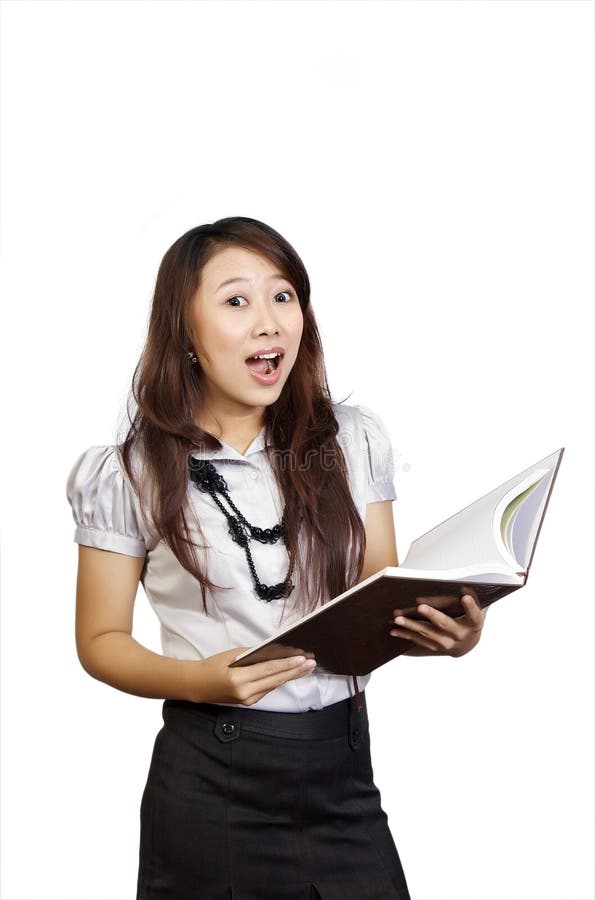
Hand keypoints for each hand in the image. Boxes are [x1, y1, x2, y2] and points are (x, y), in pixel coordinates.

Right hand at [190, 647, 316, 704]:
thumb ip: (252, 655)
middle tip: (311, 663)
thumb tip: (273, 652)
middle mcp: (245, 693)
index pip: (268, 670)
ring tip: (306, 667)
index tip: (302, 658)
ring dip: (290, 676)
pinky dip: (279, 680)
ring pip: (274, 685)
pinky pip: (267, 689)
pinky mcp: (249, 702)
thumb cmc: (212, 667)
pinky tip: (290, 674)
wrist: (196, 686)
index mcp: (238, 680)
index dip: (287, 664)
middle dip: (295, 671)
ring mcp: (247, 700)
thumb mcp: (231, 656)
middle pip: (276, 680)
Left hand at [390, 593, 487, 656]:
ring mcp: (447, 643)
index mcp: (473, 624)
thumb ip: (472, 595)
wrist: (467, 643)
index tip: (465, 597)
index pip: (474, 615)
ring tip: (398, 618)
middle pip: (445, 624)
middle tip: (420, 607)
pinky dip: (405, 634)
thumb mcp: (476, 607)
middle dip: (432, 615)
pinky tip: (393, 630)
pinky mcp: (435, 647)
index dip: (470, 607)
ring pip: (428, 633)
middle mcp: (460, 635)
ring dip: (411, 625)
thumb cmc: (469, 617)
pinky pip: (419, 640)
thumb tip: (464, 580)